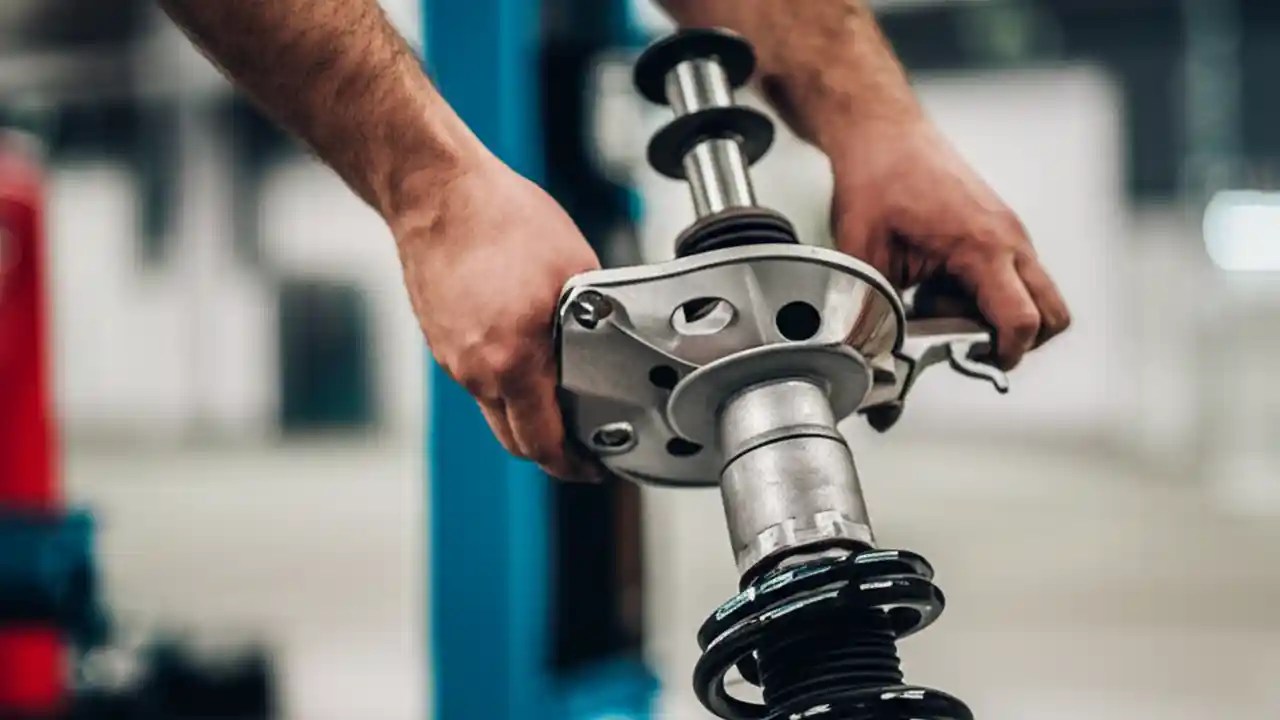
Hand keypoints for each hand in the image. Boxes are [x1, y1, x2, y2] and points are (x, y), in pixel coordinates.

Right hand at [393, 157, 601, 479]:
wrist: (436, 191)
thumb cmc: (502, 218)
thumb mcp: (576, 270)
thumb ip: (593, 322)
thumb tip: (611, 346)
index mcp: (512, 361)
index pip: (543, 443)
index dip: (573, 465)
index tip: (593, 468)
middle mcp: (476, 370)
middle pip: (515, 439)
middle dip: (551, 451)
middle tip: (582, 447)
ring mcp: (452, 358)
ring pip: (495, 407)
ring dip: (527, 412)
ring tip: (559, 395)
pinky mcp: (440, 340)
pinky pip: (477, 377)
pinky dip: (504, 381)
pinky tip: (525, 354)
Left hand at [828, 118, 1070, 368]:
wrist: (883, 133)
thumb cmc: (875, 183)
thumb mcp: (863, 256)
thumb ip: (877, 308)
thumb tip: (878, 349)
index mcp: (983, 248)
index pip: (1023, 321)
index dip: (1005, 354)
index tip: (974, 360)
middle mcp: (1010, 241)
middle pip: (1053, 315)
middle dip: (1019, 342)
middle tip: (966, 342)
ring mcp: (1011, 233)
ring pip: (1037, 296)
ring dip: (1000, 316)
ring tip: (944, 308)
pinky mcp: (1001, 230)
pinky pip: (1015, 276)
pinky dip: (990, 294)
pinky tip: (940, 286)